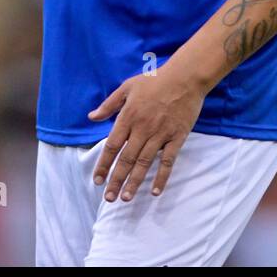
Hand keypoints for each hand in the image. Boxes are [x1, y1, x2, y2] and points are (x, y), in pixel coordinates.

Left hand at [88, 63, 206, 201]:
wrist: (185, 77)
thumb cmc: (155, 79)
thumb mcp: (127, 87)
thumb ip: (109, 104)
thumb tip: (91, 117)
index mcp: (128, 117)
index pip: (112, 146)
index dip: (104, 164)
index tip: (97, 180)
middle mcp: (142, 129)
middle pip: (126, 159)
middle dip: (116, 180)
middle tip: (109, 198)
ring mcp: (160, 134)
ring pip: (144, 163)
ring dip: (134, 182)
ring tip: (126, 198)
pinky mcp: (177, 137)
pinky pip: (168, 161)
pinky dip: (161, 177)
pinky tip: (155, 191)